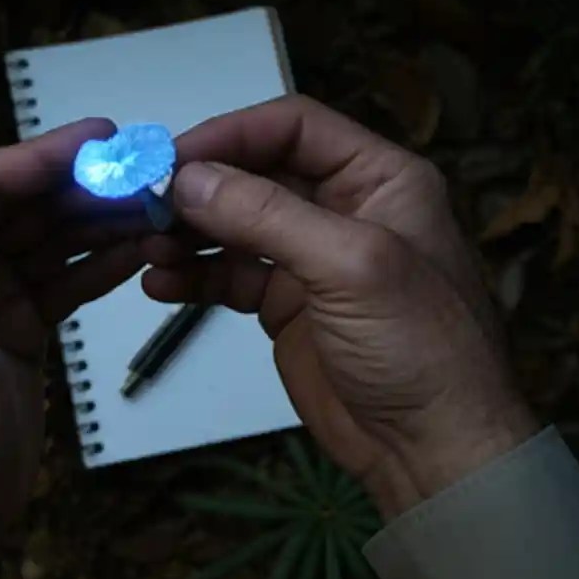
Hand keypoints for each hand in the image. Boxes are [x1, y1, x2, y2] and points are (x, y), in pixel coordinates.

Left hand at [0, 119, 143, 573]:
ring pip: (49, 239)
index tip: (98, 142)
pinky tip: (140, 247)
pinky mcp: (23, 323)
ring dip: (98, 219)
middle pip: (20, 207)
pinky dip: (100, 263)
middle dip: (79, 185)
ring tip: (155, 203)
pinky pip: (65, 279)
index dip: (37, 159)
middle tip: (143, 169)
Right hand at [140, 96, 536, 518]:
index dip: (232, 134)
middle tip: (144, 204)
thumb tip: (189, 178)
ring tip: (148, 250)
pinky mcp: (288, 305)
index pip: (295, 127)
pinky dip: (195, 277)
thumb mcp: (350, 266)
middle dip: (201, 186)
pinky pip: (230, 276)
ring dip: (189, 233)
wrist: (433, 450)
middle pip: (256, 173)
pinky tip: (161, 286)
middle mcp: (345, 209)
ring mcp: (313, 259)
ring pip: (236, 225)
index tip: (174, 157)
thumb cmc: (421, 349)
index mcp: (379, 179)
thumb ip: (266, 215)